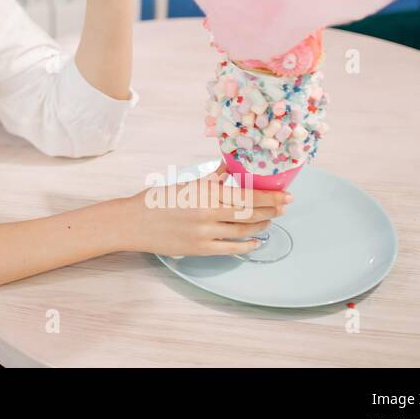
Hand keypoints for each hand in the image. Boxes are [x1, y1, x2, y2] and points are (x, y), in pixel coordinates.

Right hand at [113, 167, 291, 256]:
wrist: (134, 223)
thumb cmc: (156, 200)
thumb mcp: (185, 184)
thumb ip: (211, 179)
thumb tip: (229, 168)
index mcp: (205, 192)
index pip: (246, 194)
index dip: (269, 196)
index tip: (285, 194)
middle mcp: (208, 212)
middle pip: (250, 212)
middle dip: (272, 209)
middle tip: (285, 205)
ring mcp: (206, 232)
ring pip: (244, 230)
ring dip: (262, 225)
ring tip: (271, 220)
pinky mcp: (201, 249)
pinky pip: (232, 248)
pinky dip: (247, 245)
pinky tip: (256, 241)